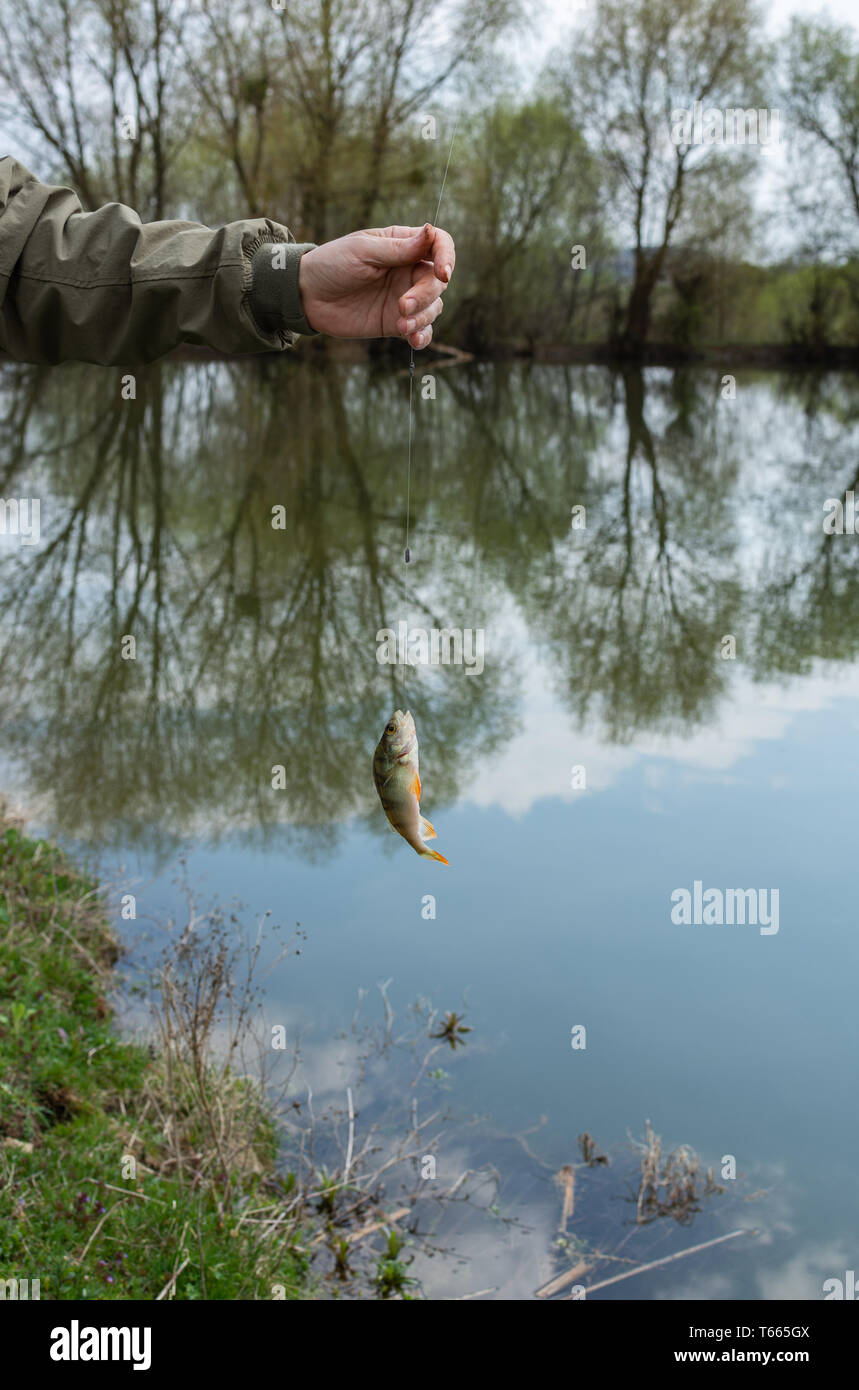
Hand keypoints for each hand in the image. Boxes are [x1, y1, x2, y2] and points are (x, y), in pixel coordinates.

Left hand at [297, 223, 454, 347]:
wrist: (307, 296)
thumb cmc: (332, 264)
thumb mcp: (363, 251)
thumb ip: (398, 248)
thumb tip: (430, 231)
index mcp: (403, 244)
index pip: (439, 245)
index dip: (446, 256)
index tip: (442, 273)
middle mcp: (408, 270)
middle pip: (437, 281)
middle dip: (426, 295)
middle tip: (402, 306)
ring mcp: (404, 297)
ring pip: (433, 307)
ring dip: (422, 317)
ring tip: (400, 324)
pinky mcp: (396, 322)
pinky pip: (421, 330)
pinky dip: (422, 336)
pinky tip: (413, 340)